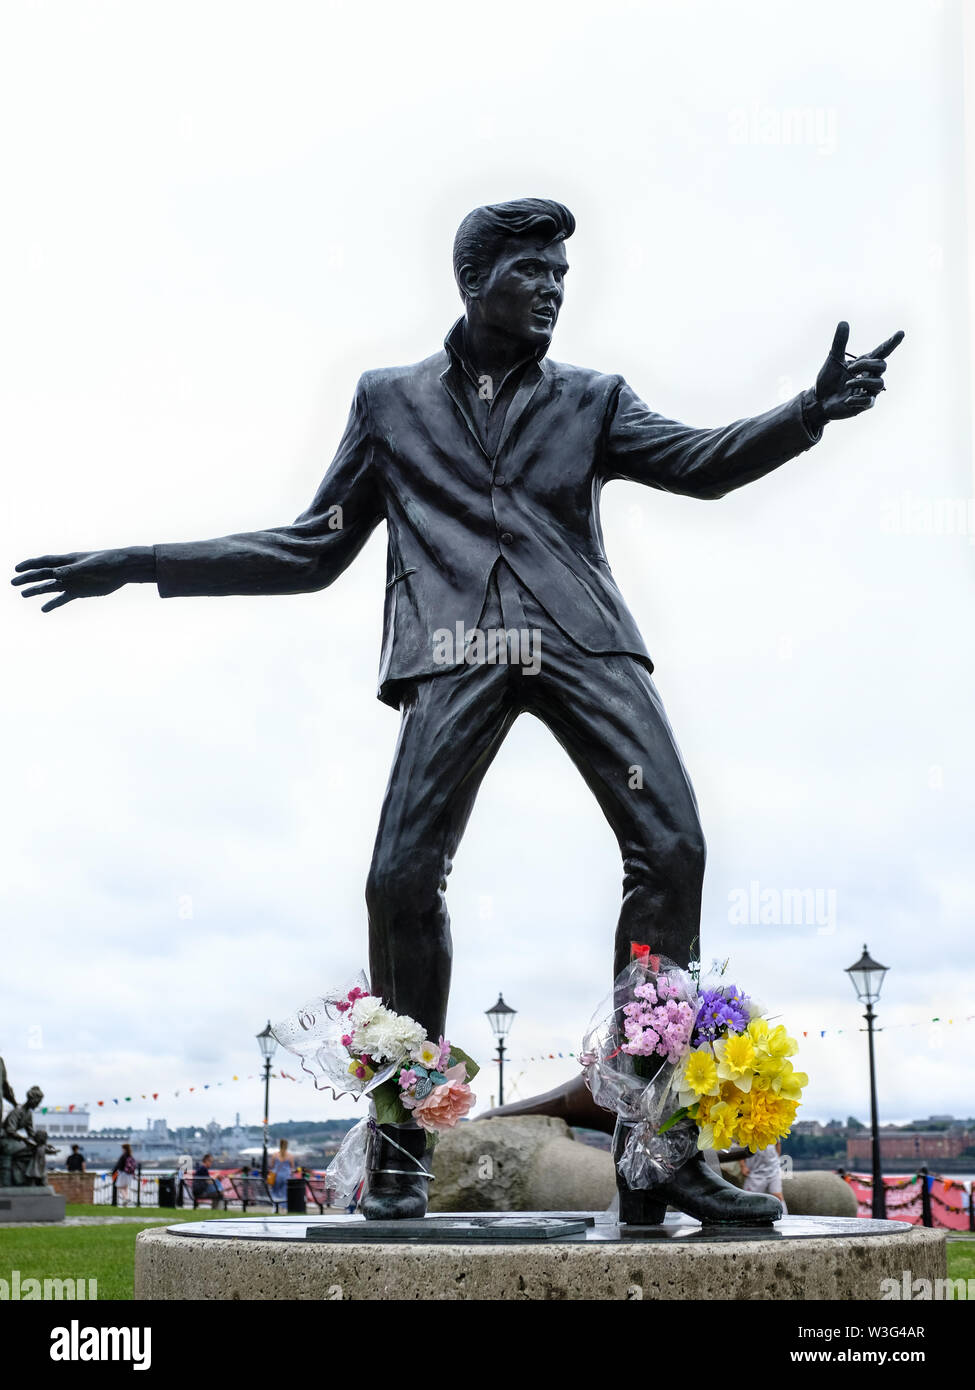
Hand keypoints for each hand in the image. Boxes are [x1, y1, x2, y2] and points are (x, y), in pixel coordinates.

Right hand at [11, 547, 152, 611]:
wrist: (122, 569)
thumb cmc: (106, 562)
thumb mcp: (89, 565)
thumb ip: (72, 570)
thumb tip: (55, 573)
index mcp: (67, 561)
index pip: (44, 562)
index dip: (30, 565)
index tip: (17, 568)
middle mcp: (67, 571)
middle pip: (43, 574)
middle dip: (28, 578)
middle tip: (13, 582)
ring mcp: (72, 582)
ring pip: (51, 587)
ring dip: (37, 591)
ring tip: (23, 595)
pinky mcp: (80, 592)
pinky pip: (63, 598)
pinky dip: (53, 604)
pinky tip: (43, 609)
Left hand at [815, 321, 903, 419]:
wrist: (818, 399)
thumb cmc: (828, 380)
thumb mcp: (833, 359)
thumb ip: (839, 342)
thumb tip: (843, 322)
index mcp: (865, 364)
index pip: (882, 352)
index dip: (892, 343)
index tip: (901, 332)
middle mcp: (870, 376)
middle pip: (882, 366)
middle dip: (867, 365)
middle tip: (850, 369)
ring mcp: (868, 391)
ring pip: (879, 384)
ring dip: (862, 381)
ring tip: (847, 383)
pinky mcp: (863, 405)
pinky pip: (869, 401)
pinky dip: (858, 399)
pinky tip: (846, 399)